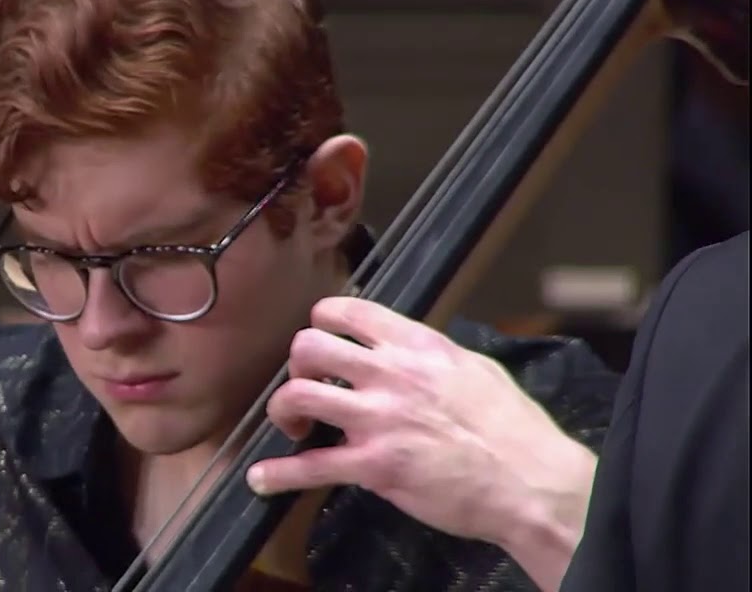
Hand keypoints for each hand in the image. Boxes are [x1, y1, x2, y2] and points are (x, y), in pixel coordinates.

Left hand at [246, 297, 595, 549]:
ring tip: (294, 426)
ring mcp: (377, 420)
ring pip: (299, 396)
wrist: (531, 481)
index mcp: (415, 345)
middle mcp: (389, 374)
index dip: (320, 323)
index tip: (320, 342)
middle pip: (308, 347)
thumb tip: (407, 349)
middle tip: (307, 386)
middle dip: (296, 365)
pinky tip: (260, 479)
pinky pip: (310, 467)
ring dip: (284, 411)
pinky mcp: (373, 466)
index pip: (346, 311)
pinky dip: (278, 474)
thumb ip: (432, 355)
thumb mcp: (474, 368)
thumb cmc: (513, 428)